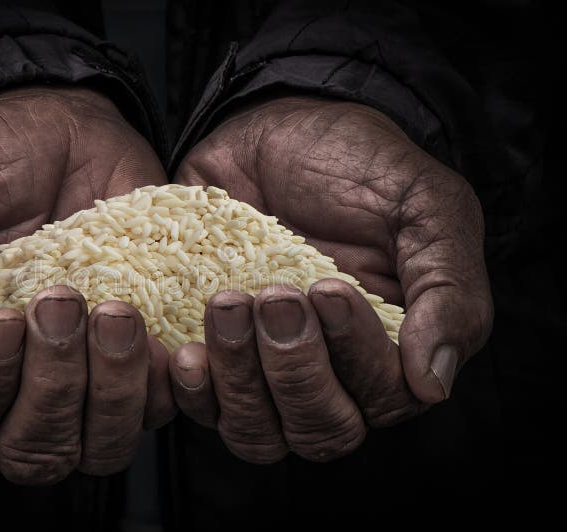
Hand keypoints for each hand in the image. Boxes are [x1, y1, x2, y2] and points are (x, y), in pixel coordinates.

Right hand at [0, 87, 175, 482]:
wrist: (52, 123)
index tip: (3, 320)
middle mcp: (23, 382)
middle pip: (35, 452)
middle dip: (50, 390)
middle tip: (59, 303)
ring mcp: (89, 371)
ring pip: (103, 443)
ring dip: (111, 388)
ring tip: (114, 310)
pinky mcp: (146, 348)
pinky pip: (167, 403)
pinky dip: (166, 379)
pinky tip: (161, 330)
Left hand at [170, 96, 492, 462]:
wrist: (279, 126)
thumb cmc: (359, 165)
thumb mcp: (426, 208)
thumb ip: (448, 290)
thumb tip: (432, 385)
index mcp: (389, 344)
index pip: (382, 397)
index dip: (356, 356)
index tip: (327, 288)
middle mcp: (329, 369)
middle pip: (319, 429)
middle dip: (295, 370)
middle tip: (274, 297)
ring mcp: (264, 366)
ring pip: (257, 432)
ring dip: (240, 379)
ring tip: (227, 304)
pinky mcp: (213, 351)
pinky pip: (199, 407)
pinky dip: (192, 389)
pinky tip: (186, 349)